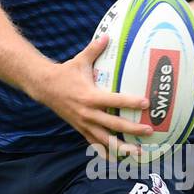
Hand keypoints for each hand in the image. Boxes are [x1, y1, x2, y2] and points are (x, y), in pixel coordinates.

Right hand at [37, 33, 153, 154]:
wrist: (44, 88)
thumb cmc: (65, 73)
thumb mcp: (80, 60)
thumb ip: (95, 49)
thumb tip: (107, 35)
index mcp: (90, 96)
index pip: (114, 101)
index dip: (130, 102)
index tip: (146, 103)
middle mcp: (87, 113)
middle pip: (113, 125)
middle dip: (132, 129)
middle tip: (149, 130)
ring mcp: (84, 124)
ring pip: (105, 140)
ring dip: (122, 147)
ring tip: (138, 151)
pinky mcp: (80, 129)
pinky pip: (95, 143)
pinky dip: (107, 151)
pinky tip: (119, 158)